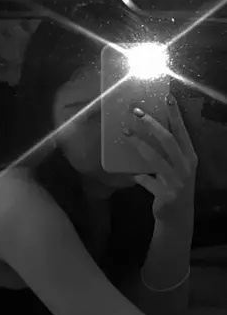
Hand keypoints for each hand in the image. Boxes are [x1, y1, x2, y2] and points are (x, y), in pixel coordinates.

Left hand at [123, 94, 197, 223]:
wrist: (177, 217)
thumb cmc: (173, 186)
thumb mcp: (176, 168)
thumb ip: (167, 152)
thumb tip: (149, 129)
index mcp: (189, 157)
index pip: (182, 131)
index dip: (175, 115)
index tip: (167, 97)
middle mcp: (186, 167)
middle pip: (168, 140)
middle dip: (152, 124)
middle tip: (137, 112)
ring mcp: (177, 181)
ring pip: (155, 158)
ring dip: (138, 144)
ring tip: (125, 133)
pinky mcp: (166, 195)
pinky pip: (147, 181)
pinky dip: (139, 177)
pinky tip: (133, 176)